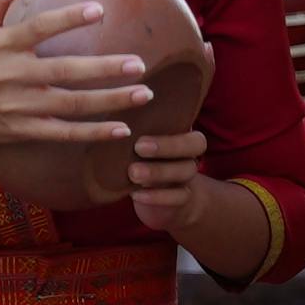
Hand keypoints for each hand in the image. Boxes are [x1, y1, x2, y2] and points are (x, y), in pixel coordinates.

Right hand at [0, 0, 153, 173]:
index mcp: (0, 46)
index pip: (37, 29)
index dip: (68, 19)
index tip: (100, 10)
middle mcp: (10, 76)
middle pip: (64, 72)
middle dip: (104, 68)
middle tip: (140, 63)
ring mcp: (19, 107)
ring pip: (71, 105)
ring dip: (110, 100)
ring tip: (145, 92)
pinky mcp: (24, 130)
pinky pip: (64, 133)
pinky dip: (94, 132)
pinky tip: (123, 129)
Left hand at [122, 121, 218, 236]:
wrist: (156, 201)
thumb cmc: (138, 161)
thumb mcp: (136, 145)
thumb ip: (132, 129)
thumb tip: (109, 103)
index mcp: (179, 134)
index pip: (189, 124)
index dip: (171, 129)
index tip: (140, 134)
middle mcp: (189, 154)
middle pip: (194, 145)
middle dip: (167, 145)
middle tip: (138, 147)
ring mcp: (187, 177)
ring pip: (186, 171)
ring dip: (159, 171)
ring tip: (133, 172)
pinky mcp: (182, 200)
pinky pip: (178, 197)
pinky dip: (157, 196)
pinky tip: (136, 194)